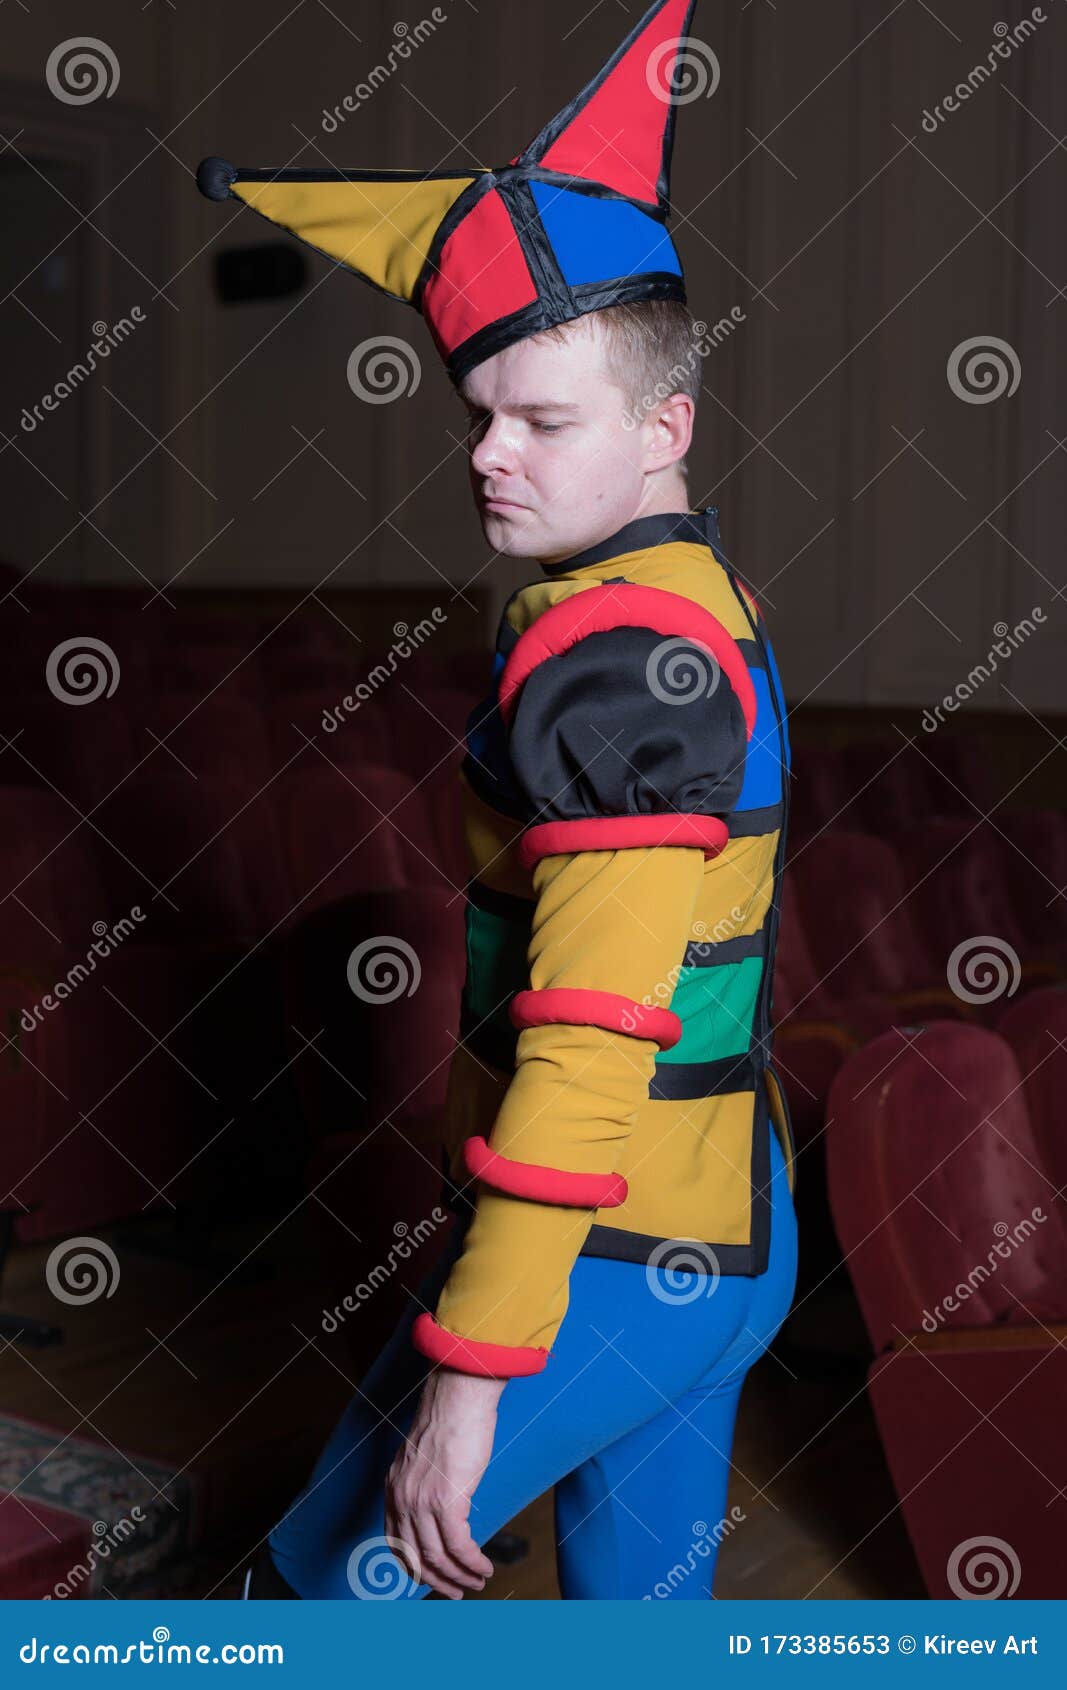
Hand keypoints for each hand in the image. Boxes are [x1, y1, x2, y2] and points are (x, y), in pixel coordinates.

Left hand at [385, 1365, 503, 1598]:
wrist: (458, 1396)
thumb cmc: (450, 1417)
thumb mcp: (424, 1455)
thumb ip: (424, 1482)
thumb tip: (442, 1504)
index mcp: (394, 1487)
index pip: (396, 1541)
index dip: (414, 1566)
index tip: (431, 1577)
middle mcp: (401, 1499)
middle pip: (415, 1557)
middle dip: (437, 1581)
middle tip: (456, 1593)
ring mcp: (422, 1503)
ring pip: (437, 1558)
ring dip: (459, 1577)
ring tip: (477, 1582)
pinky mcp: (447, 1502)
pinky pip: (459, 1547)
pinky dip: (472, 1563)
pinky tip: (484, 1567)